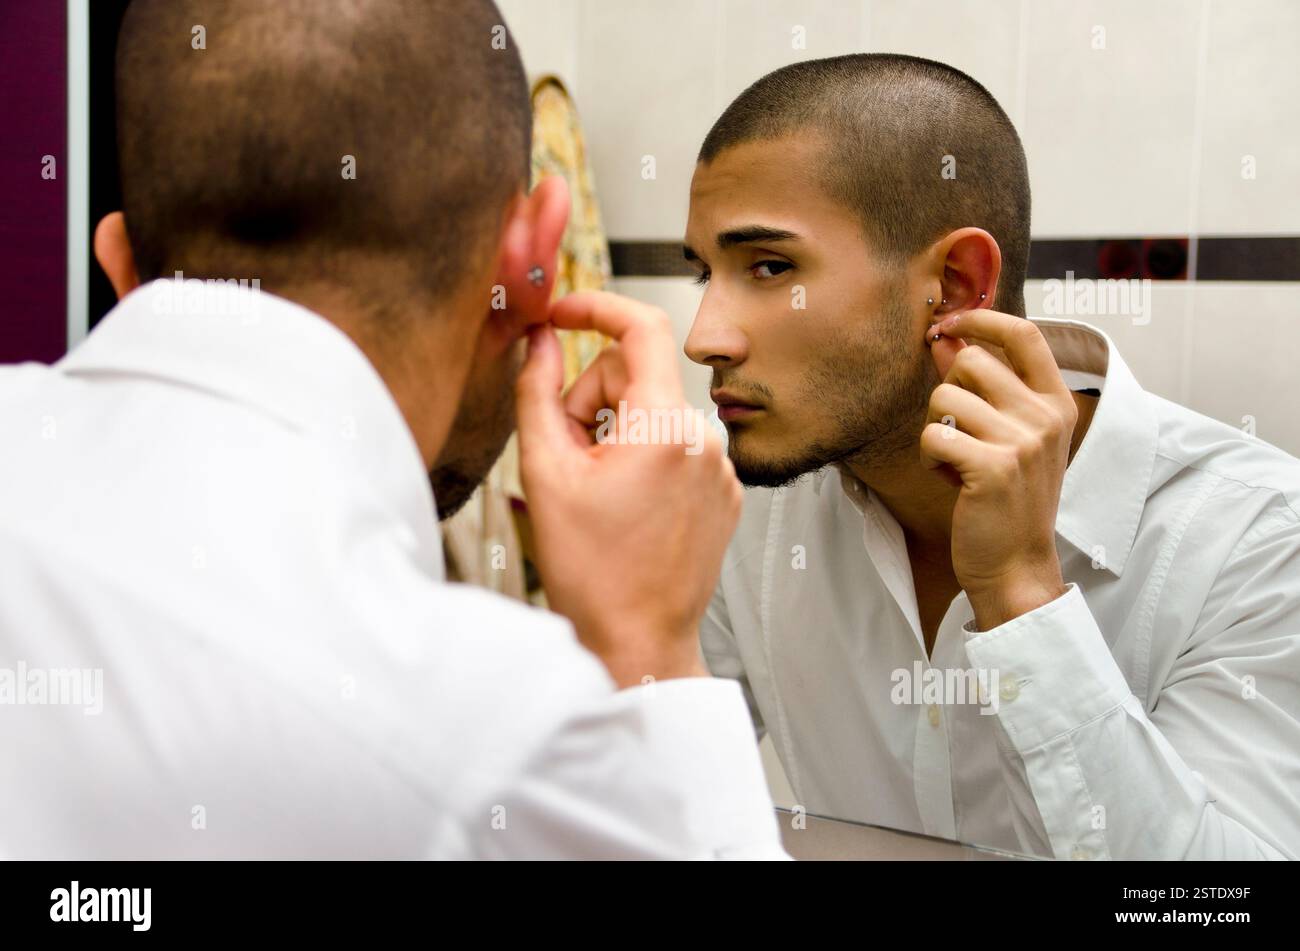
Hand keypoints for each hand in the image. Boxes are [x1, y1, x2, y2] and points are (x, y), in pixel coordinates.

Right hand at [515, 291, 741, 687]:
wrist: (638, 641)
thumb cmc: (593, 575)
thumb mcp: (546, 474)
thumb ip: (537, 393)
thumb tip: (536, 341)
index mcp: (664, 428)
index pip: (642, 326)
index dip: (596, 308)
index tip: (563, 314)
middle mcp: (705, 440)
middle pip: (637, 374)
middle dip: (590, 397)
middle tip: (564, 451)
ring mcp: (721, 467)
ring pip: (654, 409)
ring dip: (615, 429)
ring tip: (594, 486)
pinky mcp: (725, 490)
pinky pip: (677, 444)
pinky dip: (643, 455)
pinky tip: (624, 502)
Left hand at [922, 310, 1074, 629]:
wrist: (1016, 565)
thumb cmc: (1008, 499)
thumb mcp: (1010, 436)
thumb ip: (984, 387)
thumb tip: (944, 338)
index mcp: (1057, 403)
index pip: (1024, 333)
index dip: (981, 318)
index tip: (949, 324)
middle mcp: (1046, 417)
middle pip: (970, 362)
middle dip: (946, 392)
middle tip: (956, 431)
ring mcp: (1023, 441)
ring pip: (945, 397)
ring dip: (935, 428)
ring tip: (955, 460)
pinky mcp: (993, 467)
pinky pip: (933, 434)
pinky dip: (929, 456)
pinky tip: (948, 477)